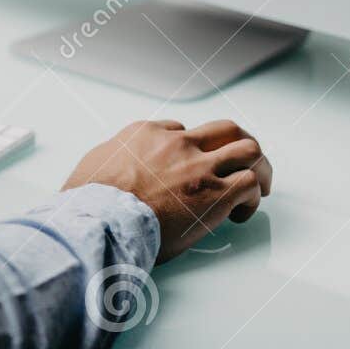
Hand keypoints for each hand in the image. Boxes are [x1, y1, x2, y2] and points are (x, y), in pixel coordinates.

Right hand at [63, 120, 271, 262]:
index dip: (193, 149)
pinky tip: (242, 212)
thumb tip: (111, 165)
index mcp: (147, 133)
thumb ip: (112, 157)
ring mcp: (199, 166)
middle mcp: (178, 143)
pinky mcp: (215, 193)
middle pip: (225, 130)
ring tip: (258, 186)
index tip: (195, 165)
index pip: (183, 131)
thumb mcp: (94, 162)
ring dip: (258, 167)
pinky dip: (253, 196)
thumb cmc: (91, 199)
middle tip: (244, 163)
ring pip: (248, 150)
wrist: (102, 218)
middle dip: (240, 145)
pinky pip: (250, 183)